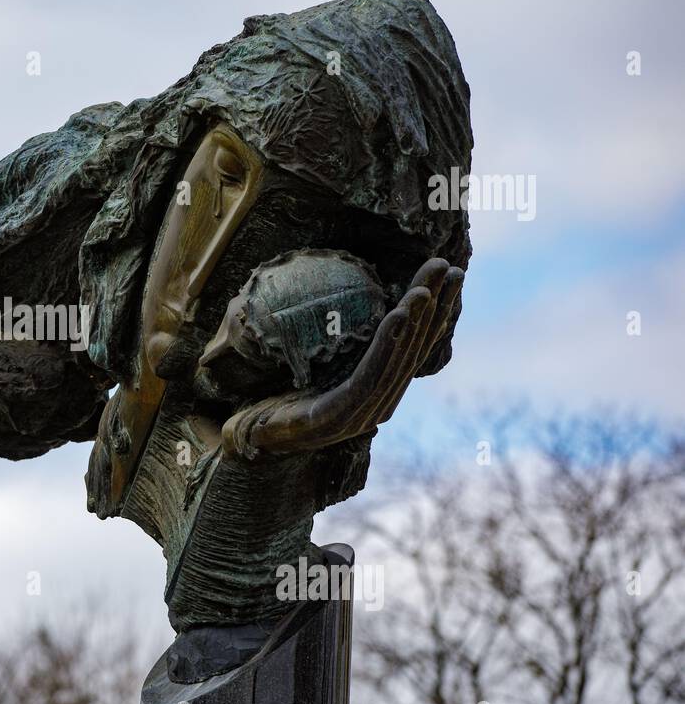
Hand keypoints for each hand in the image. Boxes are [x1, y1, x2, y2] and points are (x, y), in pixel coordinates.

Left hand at [222, 258, 463, 455]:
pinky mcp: (339, 416)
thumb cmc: (283, 398)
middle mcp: (378, 402)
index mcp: (377, 389)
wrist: (251, 436)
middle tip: (448, 268)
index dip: (434, 311)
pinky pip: (369, 374)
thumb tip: (360, 305)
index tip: (451, 274)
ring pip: (395, 360)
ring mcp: (360, 412)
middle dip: (433, 307)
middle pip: (412, 348)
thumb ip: (346, 344)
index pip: (413, 344)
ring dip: (413, 322)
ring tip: (423, 290)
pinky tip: (397, 316)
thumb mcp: (320, 363)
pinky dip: (386, 344)